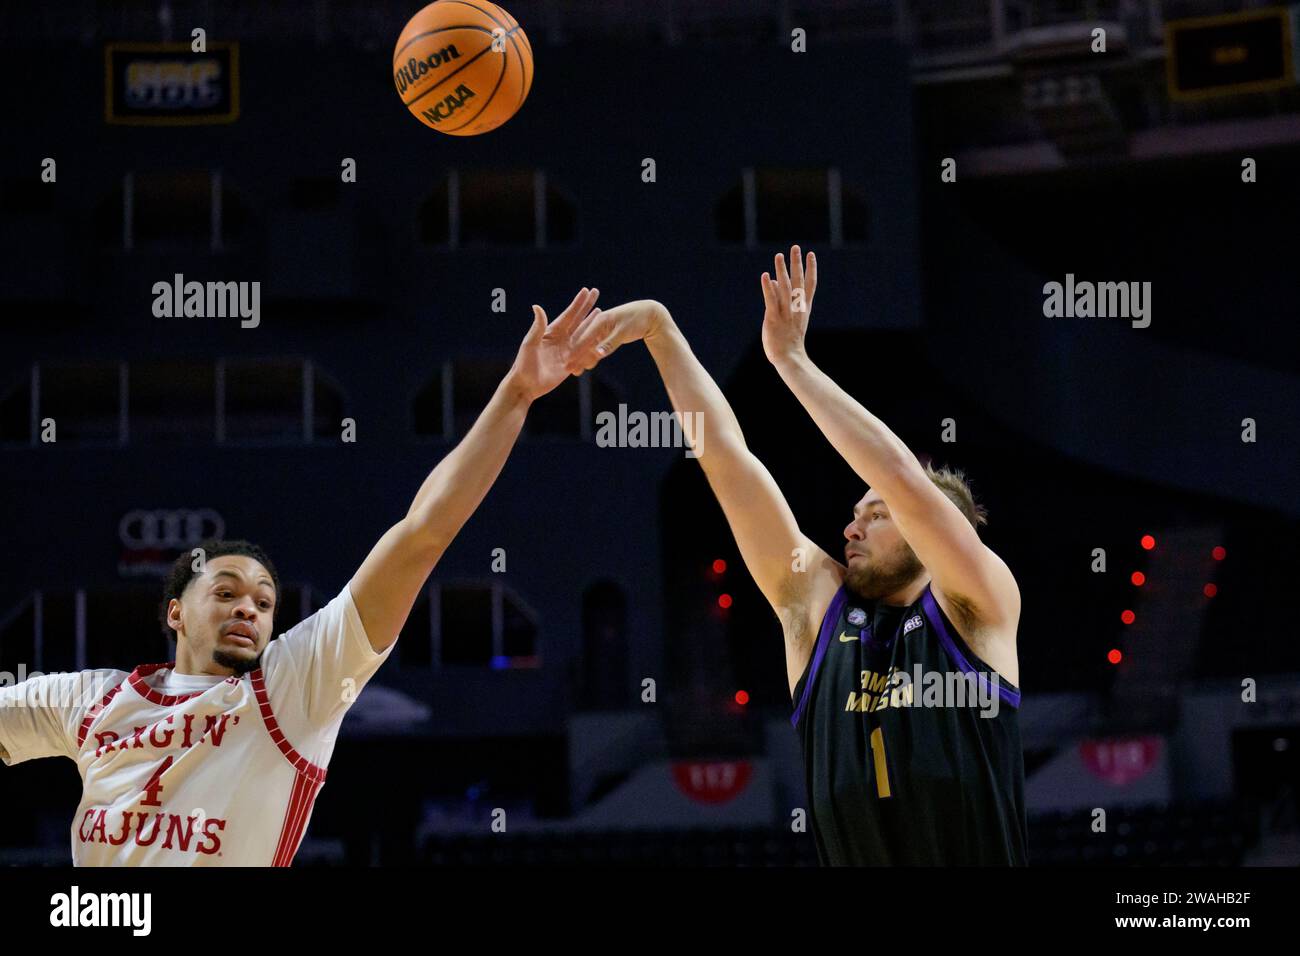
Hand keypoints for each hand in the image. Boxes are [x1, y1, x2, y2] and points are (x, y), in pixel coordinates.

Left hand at [508, 287, 600, 400]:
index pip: (568, 315)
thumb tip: (537, 306)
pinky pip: (584, 352)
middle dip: (587, 307)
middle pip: (578, 320)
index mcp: (551, 332)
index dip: (578, 303)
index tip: (586, 291)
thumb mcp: (530, 344)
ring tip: (601, 311)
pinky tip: (601, 337)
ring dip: (592, 322)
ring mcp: (566, 350)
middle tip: (596, 293)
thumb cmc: (524, 364)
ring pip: (583, 334)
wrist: (526, 385)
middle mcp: (560, 339)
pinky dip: (593, 344)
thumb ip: (537, 327)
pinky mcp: (571, 362)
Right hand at [564, 299, 668, 374]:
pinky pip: (596, 347)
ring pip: (589, 347)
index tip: (568, 362)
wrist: (648, 315)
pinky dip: (592, 356)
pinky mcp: (606, 336)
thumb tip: (597, 354)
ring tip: (575, 371)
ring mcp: (601, 330)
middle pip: (583, 343)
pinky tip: (587, 366)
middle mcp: (597, 325)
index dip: (576, 351)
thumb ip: (609, 343)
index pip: (584, 337)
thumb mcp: (623, 331)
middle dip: (575, 356)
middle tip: (568, 370)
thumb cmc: (637, 320)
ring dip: (582, 358)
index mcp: (599, 320)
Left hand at [761, 244, 816, 364]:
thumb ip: (782, 298)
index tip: (811, 254)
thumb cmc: (788, 339)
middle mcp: (797, 308)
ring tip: (779, 256)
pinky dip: (768, 288)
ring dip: (782, 271)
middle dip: (797, 264)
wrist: (789, 358)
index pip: (810, 284)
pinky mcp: (774, 319)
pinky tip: (765, 276)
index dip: (811, 268)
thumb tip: (773, 280)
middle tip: (795, 247)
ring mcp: (786, 313)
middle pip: (798, 281)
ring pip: (784, 288)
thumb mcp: (789, 317)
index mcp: (803, 307)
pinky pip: (771, 300)